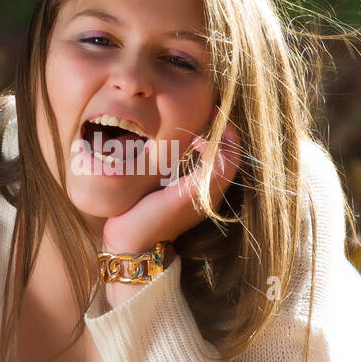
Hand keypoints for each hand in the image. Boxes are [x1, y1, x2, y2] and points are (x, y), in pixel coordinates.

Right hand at [101, 120, 241, 254]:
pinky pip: (197, 166)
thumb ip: (201, 178)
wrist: (129, 248)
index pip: (231, 158)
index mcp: (207, 195)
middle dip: (221, 133)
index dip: (226, 135)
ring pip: (214, 161)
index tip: (208, 119)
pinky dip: (195, 150)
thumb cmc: (148, 223)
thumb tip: (218, 150)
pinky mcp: (179, 194)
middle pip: (226, 158)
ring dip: (209, 140)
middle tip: (206, 113)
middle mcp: (205, 195)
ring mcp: (193, 195)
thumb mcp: (176, 199)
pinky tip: (178, 142)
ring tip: (195, 122)